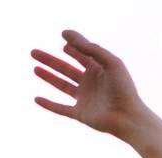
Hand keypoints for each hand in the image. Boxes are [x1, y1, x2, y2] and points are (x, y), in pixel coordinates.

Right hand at [31, 29, 148, 139]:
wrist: (128, 118)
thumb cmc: (123, 89)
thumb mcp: (110, 62)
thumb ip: (90, 48)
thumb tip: (65, 35)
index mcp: (99, 71)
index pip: (81, 55)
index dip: (73, 47)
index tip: (64, 40)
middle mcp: (91, 84)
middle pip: (66, 69)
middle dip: (50, 60)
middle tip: (33, 52)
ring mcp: (85, 99)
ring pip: (62, 85)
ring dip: (48, 77)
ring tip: (35, 67)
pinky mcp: (81, 114)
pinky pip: (61, 109)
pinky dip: (49, 105)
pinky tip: (36, 99)